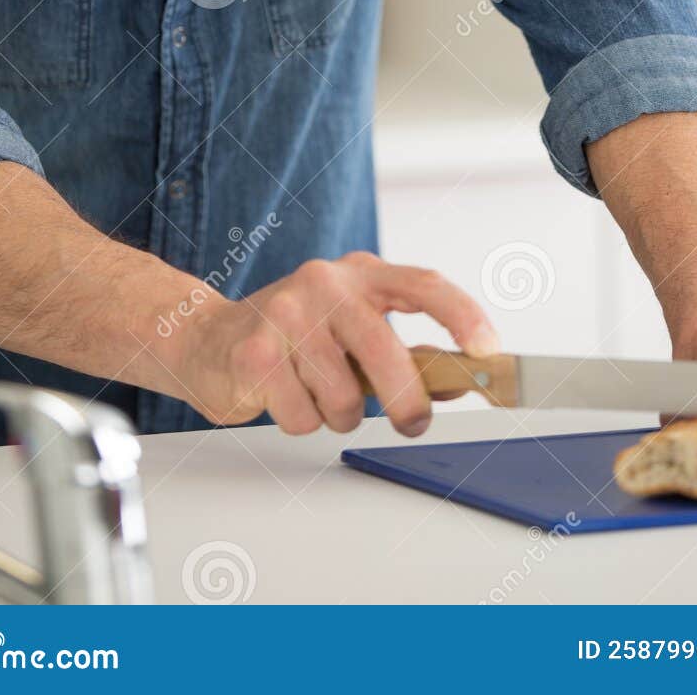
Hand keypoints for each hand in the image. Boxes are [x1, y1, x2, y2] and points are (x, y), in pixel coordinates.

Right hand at [163, 250, 499, 436]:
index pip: (424, 285)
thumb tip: (459, 380)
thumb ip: (406, 352)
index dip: (463, 317)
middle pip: (387, 352)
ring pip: (344, 399)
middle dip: (407, 402)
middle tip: (412, 422)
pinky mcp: (255, 354)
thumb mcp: (354, 329)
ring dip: (338, 415)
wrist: (209, 339)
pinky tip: (284, 396)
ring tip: (317, 394)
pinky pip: (303, 417)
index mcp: (360, 275)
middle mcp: (324, 285)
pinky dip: (301, 422)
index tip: (488, 352)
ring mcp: (286, 316)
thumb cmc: (295, 336)